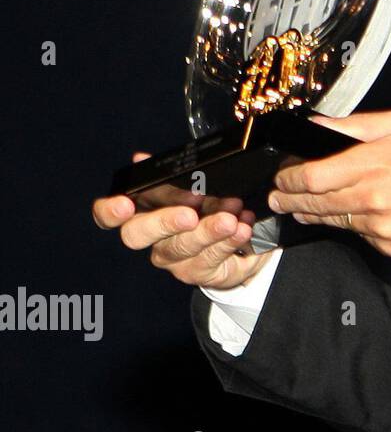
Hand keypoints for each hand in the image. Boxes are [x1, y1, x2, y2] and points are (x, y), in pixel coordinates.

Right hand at [91, 152, 272, 288]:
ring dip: (207, 230)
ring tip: (229, 219)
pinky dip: (229, 241)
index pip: (107, 215)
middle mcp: (151, 238)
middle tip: (190, 214)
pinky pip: (211, 258)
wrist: (242, 239)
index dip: (109, 211)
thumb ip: (168, 174)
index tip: (124, 204)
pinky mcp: (199, 272)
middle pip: (137, 235)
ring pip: (181, 247)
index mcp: (142, 211)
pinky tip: (241, 229)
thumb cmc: (209, 208)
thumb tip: (141, 158)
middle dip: (163, 221)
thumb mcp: (193, 186)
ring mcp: (173, 259)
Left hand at [268, 107, 390, 259]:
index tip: (282, 175)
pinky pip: (361, 235)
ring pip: (334, 220)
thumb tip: (322, 126)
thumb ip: (360, 125)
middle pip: (313, 202)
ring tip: (302, 207)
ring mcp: (381, 228)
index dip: (288, 178)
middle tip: (278, 197)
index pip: (311, 176)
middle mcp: (372, 199)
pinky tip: (353, 215)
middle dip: (290, 198)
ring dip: (314, 212)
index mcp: (375, 163)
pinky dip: (353, 224)